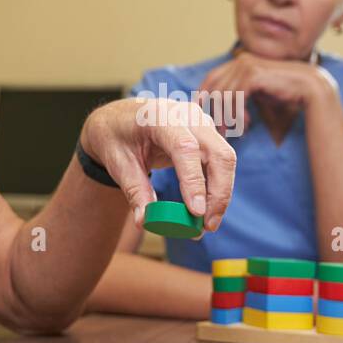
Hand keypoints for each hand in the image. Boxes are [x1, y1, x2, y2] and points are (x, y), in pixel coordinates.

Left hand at [80, 97, 235, 230]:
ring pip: (225, 159)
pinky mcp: (207, 136)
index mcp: (159, 117)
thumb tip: (145, 221)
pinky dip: (217, 188)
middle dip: (219, 193)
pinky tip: (206, 209)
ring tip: (207, 225)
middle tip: (208, 226)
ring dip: (221, 194)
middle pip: (218, 153)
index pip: (185, 147)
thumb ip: (135, 191)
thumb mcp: (118, 163)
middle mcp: (187, 116)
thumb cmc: (116, 137)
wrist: (120, 118)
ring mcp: (201, 124)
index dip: (194, 180)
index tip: (196, 212)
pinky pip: (221, 163)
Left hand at [196, 51, 337, 133]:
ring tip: (233, 132)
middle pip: (214, 88)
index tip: (202, 116)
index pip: (211, 79)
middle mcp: (240, 61)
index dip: (203, 97)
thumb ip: (238, 94)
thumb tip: (218, 107)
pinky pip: (236, 97)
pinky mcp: (253, 74)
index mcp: (238, 62)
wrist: (307, 87)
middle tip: (218, 131)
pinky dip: (238, 113)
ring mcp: (246, 65)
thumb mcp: (255, 93)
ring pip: (224, 95)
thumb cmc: (281, 92)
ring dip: (227, 117)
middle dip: (214, 112)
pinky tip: (247, 124)